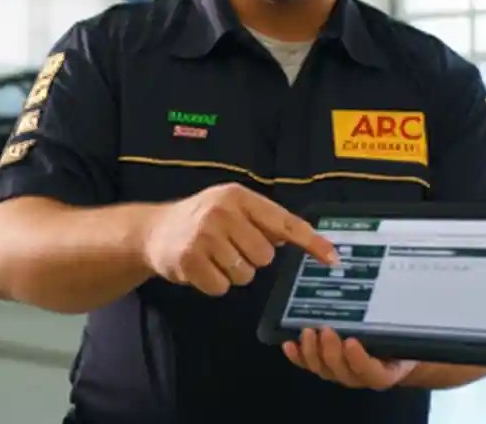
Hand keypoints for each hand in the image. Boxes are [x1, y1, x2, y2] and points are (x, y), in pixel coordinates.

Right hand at [141, 183, 337, 296]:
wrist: (152, 231)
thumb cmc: (200, 220)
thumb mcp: (230, 208)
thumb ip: (263, 220)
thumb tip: (298, 238)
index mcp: (238, 197)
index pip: (284, 222)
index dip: (311, 242)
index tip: (333, 258)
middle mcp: (222, 212)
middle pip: (265, 256)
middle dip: (251, 259)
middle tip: (229, 249)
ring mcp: (204, 236)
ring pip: (245, 274)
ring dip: (232, 273)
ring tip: (213, 257)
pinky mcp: (190, 260)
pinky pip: (222, 287)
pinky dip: (214, 284)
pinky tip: (201, 268)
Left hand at [283, 328, 417, 390]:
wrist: (396, 355)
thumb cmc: (400, 341)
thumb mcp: (406, 335)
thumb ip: (399, 325)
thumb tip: (397, 300)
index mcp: (383, 372)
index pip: (369, 371)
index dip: (358, 358)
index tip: (351, 341)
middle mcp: (358, 376)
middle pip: (340, 369)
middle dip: (330, 349)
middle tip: (326, 329)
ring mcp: (339, 372)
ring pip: (321, 368)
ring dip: (311, 351)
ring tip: (307, 332)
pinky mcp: (325, 365)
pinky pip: (308, 364)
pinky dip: (297, 356)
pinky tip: (288, 344)